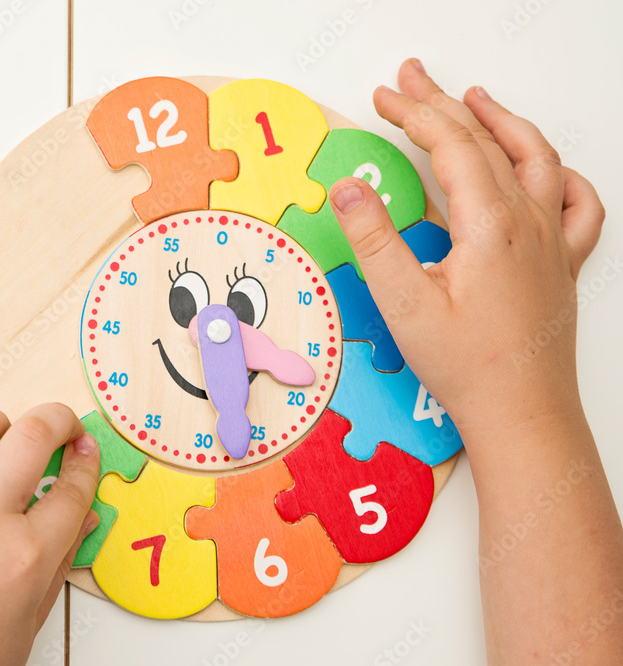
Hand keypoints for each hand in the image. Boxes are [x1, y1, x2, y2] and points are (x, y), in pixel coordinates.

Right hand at [328, 58, 603, 438]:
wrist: (523, 413)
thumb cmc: (467, 367)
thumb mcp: (403, 304)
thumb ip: (374, 240)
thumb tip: (348, 187)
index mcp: (491, 225)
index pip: (451, 144)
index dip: (415, 113)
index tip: (384, 96)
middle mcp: (530, 221)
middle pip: (488, 140)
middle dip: (444, 103)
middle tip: (411, 79)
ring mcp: (553, 240)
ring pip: (537, 158)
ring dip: (503, 121)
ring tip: (476, 97)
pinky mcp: (562, 262)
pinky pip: (578, 202)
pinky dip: (559, 172)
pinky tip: (546, 169)